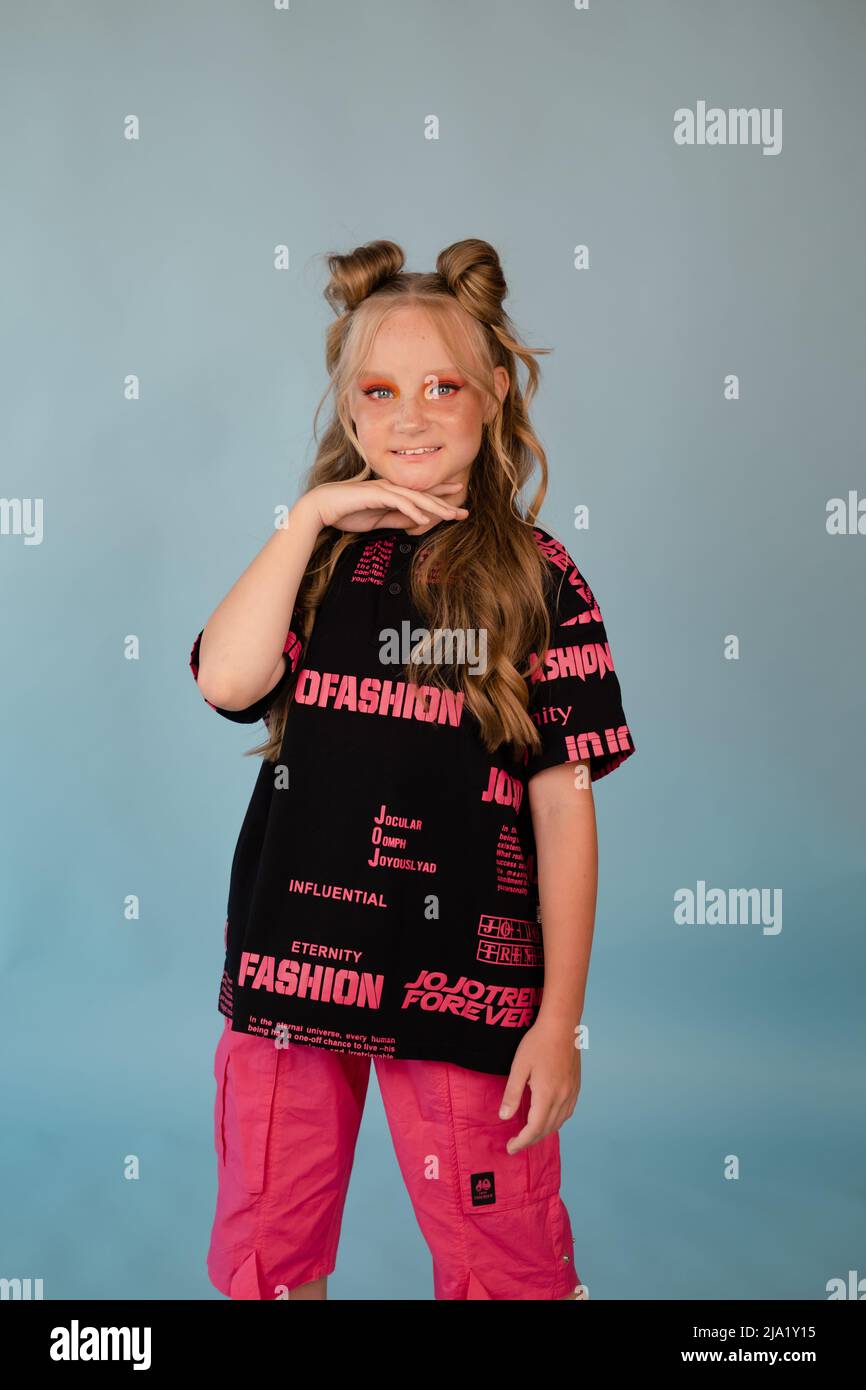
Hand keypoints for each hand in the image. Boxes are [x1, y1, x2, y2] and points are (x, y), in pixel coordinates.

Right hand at [298, 479, 468, 535]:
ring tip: (451, 516)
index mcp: (392, 493)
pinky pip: (398, 502)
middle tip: (465, 512)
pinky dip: (412, 510)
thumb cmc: (347, 512)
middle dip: (445, 503)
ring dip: (434, 506)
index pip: (420, 494)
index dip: (440, 495)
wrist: (322, 507)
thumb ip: (397, 520)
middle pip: (423, 495)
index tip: (458, 500)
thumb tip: (416, 523)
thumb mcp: (378, 521)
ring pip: (415, 497)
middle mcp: (391, 487)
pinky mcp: (375, 494)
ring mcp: (383, 489)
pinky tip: (424, 518)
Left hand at [497, 1014, 581, 1154]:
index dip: (521, 1141)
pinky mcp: (576, 1087)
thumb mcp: (519, 1067)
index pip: (534, 1129)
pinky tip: (548, 1119)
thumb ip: (512, 1093)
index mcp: (546, 1095)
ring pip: (559, 1123)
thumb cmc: (537, 1043)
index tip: (510, 1148)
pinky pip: (567, 1113)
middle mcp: (562, 1098)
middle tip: (516, 1144)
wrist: (562, 1026)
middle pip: (547, 1129)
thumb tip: (505, 1117)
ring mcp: (572, 1093)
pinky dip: (556, 1122)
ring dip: (543, 1133)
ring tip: (529, 1134)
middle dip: (531, 1140)